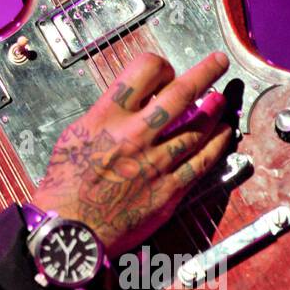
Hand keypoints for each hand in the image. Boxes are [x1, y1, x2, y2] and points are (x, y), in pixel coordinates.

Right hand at [31, 51, 233, 259]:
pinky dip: (217, 144)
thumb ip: (106, 115)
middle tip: (218, 62)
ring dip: (214, 110)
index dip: (161, 66)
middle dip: (205, 72)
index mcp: (107, 117)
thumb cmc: (66, 184)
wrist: (70, 228)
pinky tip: (223, 134)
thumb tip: (131, 103)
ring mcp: (155, 162)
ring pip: (198, 127)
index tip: (166, 71)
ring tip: (221, 100)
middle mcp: (135, 134)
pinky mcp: (169, 189)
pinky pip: (202, 161)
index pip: (144, 70)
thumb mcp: (76, 134)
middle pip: (180, 93)